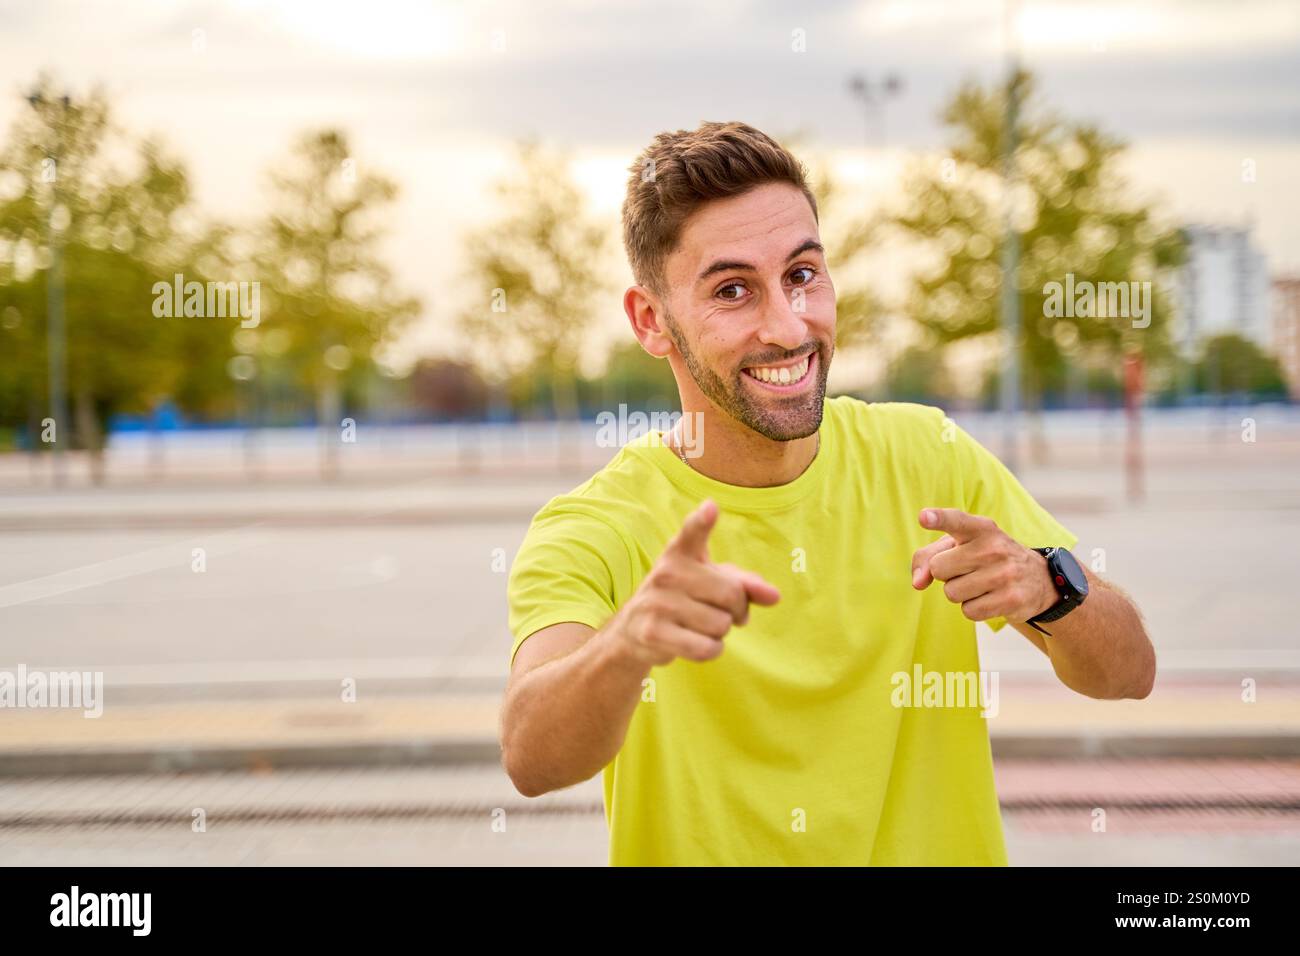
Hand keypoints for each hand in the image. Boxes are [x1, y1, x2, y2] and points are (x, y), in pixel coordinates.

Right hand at [611, 499, 780, 665]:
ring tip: (701, 627)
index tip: (711, 509)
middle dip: (738, 610)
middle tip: (723, 613)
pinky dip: (712, 650)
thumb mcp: (713, 583)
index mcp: (680, 553)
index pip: (692, 533)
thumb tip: (774, 596)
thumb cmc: (685, 599)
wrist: (635, 630)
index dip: (702, 521)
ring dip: (720, 633)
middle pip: (731, 594)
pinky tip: (696, 643)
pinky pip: (706, 648)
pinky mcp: (653, 633)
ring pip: (721, 625)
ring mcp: (657, 602)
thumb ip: (747, 584)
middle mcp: (666, 572)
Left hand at [910, 508, 1055, 623]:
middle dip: (946, 573)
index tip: (924, 517)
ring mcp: (1005, 573)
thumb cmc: (985, 558)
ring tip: (980, 583)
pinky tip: (989, 597)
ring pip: (952, 593)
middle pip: (939, 568)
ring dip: (960, 592)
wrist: (1037, 578)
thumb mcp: (959, 546)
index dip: (939, 519)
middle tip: (967, 569)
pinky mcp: (1011, 599)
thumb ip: (928, 557)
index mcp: (980, 528)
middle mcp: (994, 547)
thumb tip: (917, 583)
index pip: (957, 521)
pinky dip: (973, 608)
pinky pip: (968, 611)